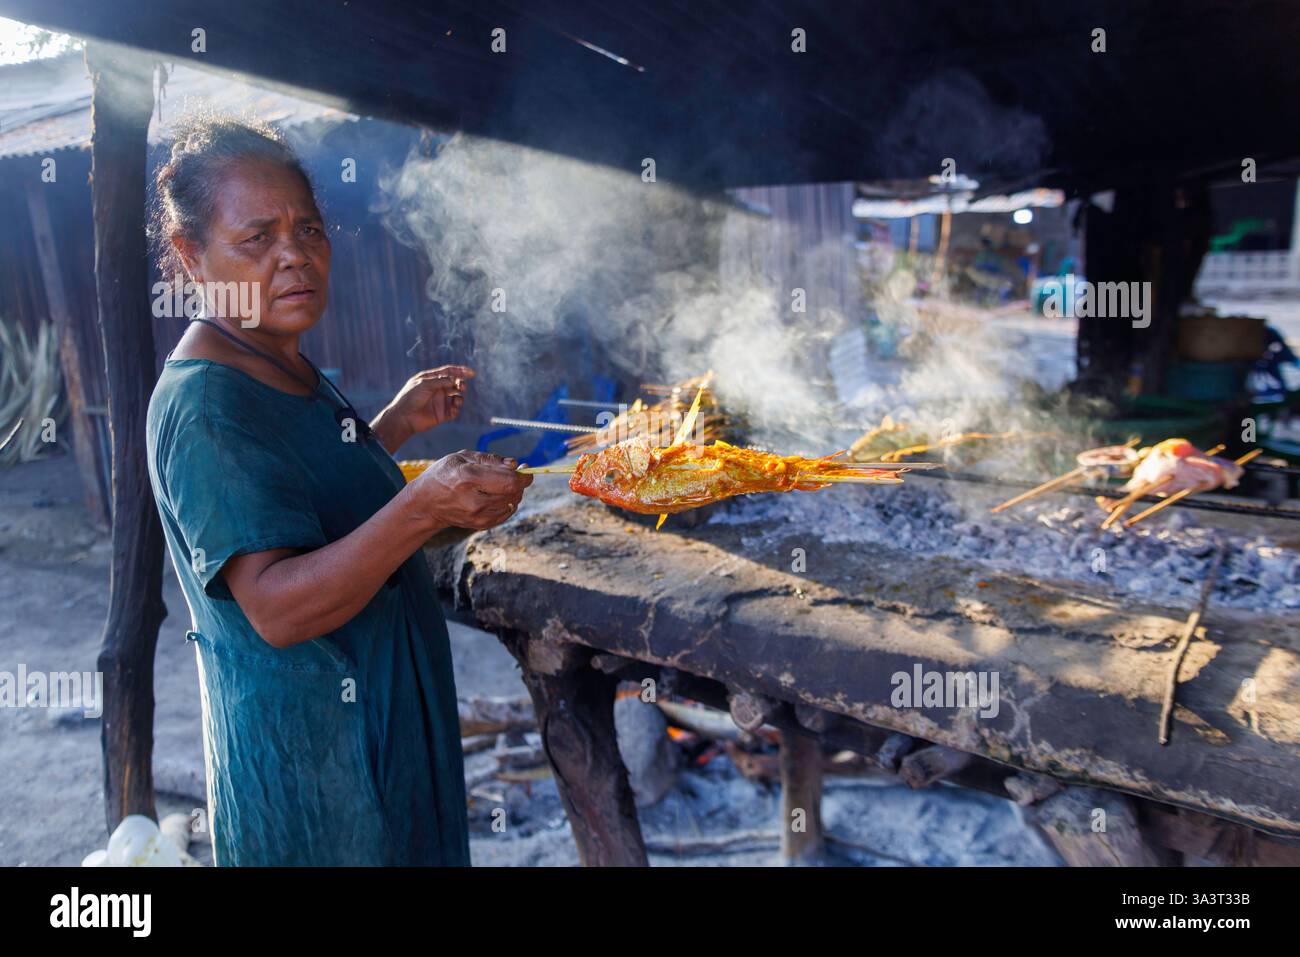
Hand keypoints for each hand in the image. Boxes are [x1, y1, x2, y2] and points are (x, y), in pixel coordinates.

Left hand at [384, 365, 475, 436]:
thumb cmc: (411, 397)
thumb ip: (441, 380)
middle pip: (455, 384)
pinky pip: (455, 410)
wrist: (404, 417)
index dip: (461, 371)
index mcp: (432, 379)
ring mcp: (441, 401)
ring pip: (458, 397)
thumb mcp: (425, 384)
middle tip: (461, 386)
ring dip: (460, 397)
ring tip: (456, 400)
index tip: (472, 373)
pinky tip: (453, 409)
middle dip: (461, 384)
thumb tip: (456, 379)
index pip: (449, 372)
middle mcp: (438, 389)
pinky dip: (457, 408)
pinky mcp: (443, 414)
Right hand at [405, 450, 531, 530]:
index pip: (509, 481)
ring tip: (500, 484)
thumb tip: (515, 464)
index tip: (525, 470)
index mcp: (468, 478)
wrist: (426, 503)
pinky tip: (496, 496)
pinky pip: (506, 514)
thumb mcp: (462, 457)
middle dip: (519, 483)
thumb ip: (490, 459)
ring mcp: (477, 516)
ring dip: (513, 493)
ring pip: (512, 503)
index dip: (523, 476)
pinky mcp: (480, 525)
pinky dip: (507, 503)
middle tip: (513, 475)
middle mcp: (473, 500)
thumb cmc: (444, 475)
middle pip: (513, 493)